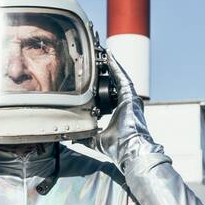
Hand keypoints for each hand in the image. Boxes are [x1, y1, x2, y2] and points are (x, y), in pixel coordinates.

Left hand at [96, 50, 166, 171]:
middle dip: (109, 70)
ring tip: (105, 54)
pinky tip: (110, 58)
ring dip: (113, 66)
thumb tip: (73, 138)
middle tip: (100, 59)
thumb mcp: (96, 140)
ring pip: (121, 78)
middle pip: (118, 82)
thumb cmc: (117, 147)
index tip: (98, 74)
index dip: (106, 82)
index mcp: (121, 111)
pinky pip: (123, 78)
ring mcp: (131, 99)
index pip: (113, 92)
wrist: (129, 150)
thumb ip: (86, 137)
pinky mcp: (131, 97)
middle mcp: (128, 103)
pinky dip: (117, 68)